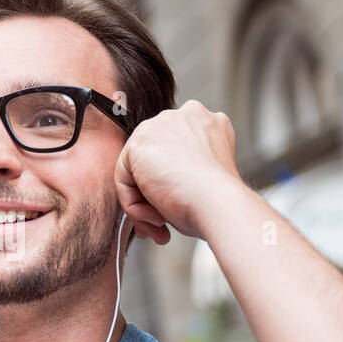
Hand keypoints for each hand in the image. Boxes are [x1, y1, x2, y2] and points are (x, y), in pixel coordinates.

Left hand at [113, 100, 247, 241]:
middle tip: (161, 223)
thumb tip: (154, 195)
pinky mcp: (140, 140)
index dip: (171, 185)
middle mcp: (185, 117)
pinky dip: (134, 205)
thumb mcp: (204, 179)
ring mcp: (162, 125)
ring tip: (161, 224)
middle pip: (154, 159)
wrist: (218, 202)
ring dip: (145, 204)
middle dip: (153, 196)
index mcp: (208, 124)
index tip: (173, 211)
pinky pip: (124, 179)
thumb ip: (180, 174)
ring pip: (137, 170)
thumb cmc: (218, 200)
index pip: (174, 154)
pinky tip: (155, 216)